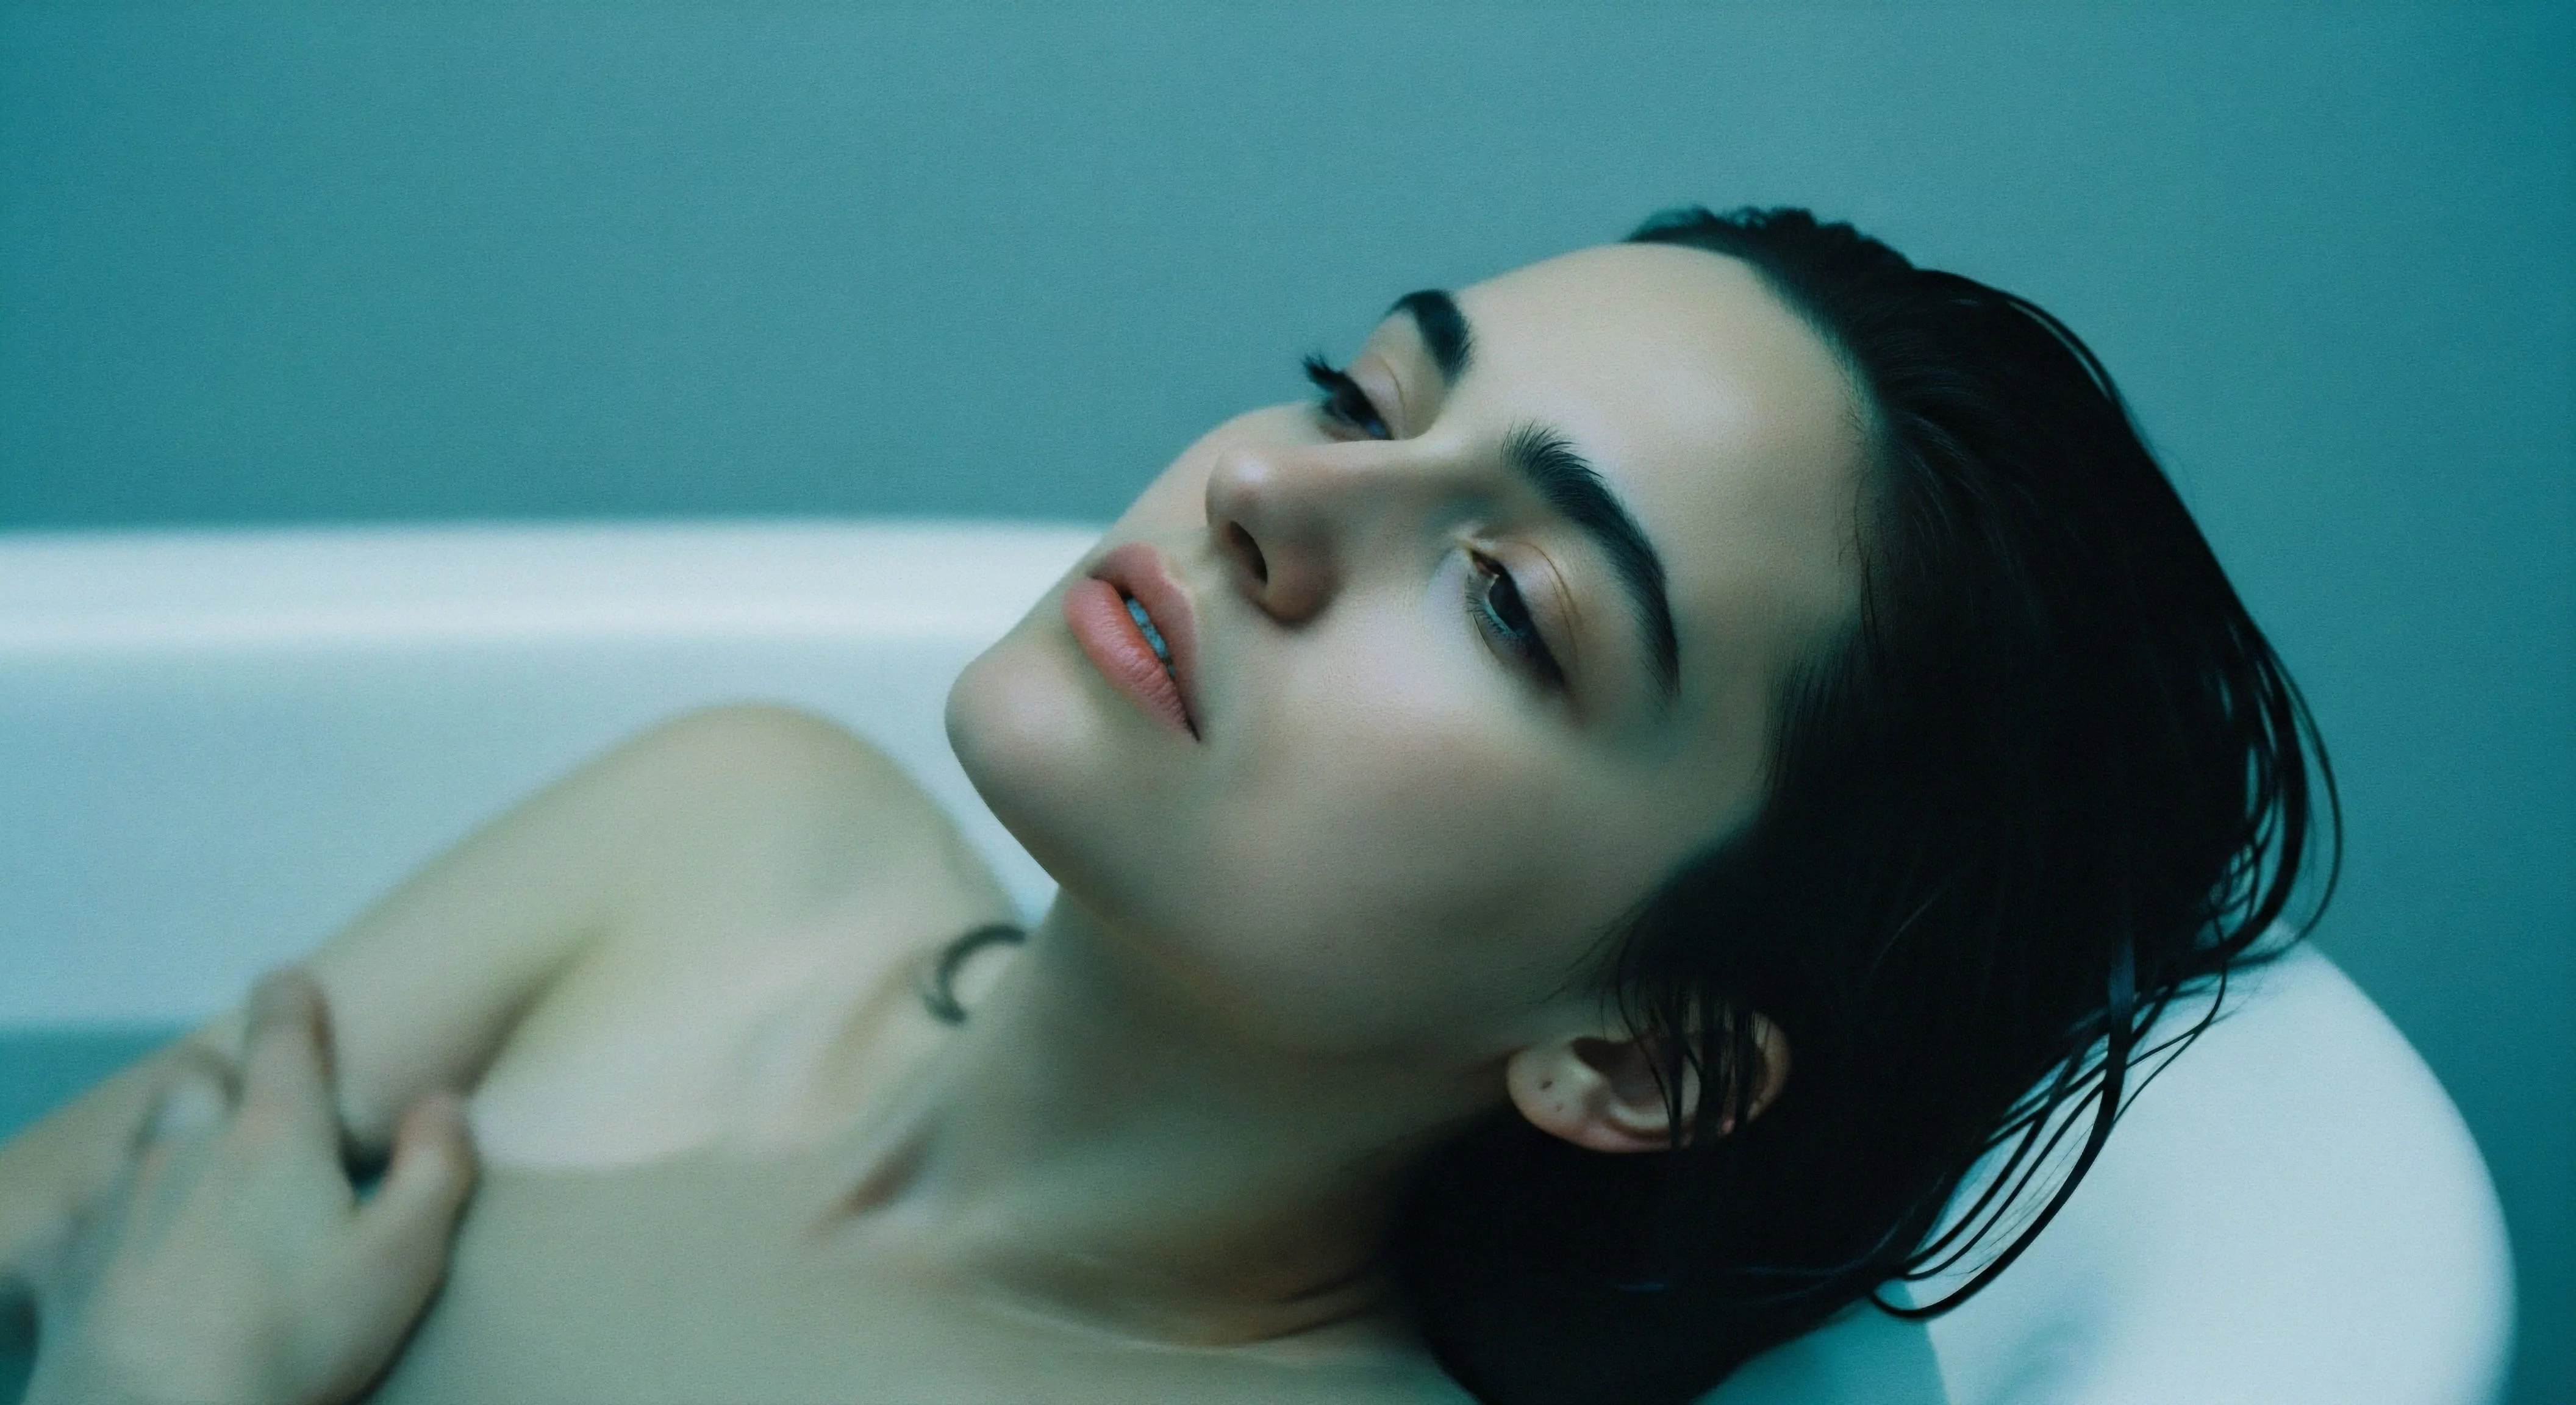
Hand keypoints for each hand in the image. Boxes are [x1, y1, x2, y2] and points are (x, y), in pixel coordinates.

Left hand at [21, 970, 476, 1404]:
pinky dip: (112, 1210)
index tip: (292, 977)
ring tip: (195, 1171)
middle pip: (196, 1074)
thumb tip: (443, 1102)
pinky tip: (132, 1246)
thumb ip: (436, 1170)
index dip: (291, 997)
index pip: (282, 1032)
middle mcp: (188, 1144)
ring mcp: (118, 1198)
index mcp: (275, 1135)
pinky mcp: (67, 1256)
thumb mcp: (403, 1260)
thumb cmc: (291, 1337)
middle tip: (252, 1104)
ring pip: (141, 1134)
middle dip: (224, 1073)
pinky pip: (87, 1207)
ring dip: (169, 1136)